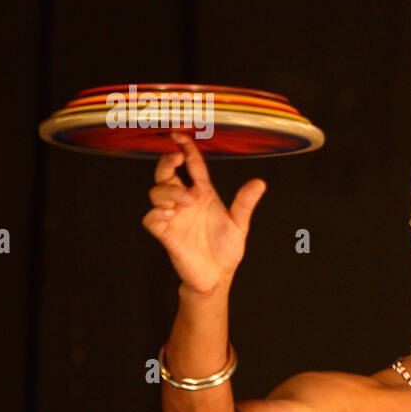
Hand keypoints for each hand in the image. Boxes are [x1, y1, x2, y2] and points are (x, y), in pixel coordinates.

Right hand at [140, 132, 266, 295]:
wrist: (217, 276)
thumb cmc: (225, 250)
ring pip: (156, 192)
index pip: (192, 166)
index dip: (186, 149)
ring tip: (186, 201)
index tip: (180, 135)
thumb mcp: (239, 224)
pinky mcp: (166, 234)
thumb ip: (245, 203)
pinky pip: (151, 218)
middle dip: (166, 162)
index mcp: (203, 194)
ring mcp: (174, 217)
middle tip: (175, 158)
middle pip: (166, 174)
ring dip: (168, 191)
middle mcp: (186, 201)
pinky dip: (157, 212)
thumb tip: (259, 183)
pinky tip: (170, 214)